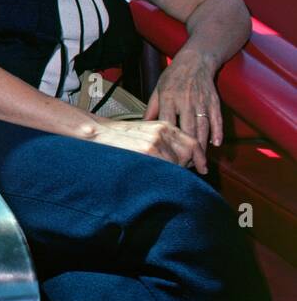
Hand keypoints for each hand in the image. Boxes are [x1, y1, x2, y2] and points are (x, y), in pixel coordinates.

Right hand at [87, 118, 206, 174]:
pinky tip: (151, 174)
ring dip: (171, 172)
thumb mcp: (146, 132)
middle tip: (174, 172)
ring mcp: (155, 142)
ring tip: (157, 173)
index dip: (200, 158)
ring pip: (176, 164)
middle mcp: (163, 132)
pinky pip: (164, 168)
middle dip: (184, 166)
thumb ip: (164, 141)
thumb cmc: (119, 135)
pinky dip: (162, 175)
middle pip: (188, 155)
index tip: (203, 168)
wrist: (97, 132)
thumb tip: (183, 159)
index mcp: (165, 125)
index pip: (192, 143)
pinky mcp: (147, 151)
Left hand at [145, 48, 222, 152]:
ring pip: (203, 128)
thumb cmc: (172, 77)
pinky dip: (217, 132)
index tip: (167, 158)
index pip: (167, 126)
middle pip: (188, 131)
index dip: (168, 143)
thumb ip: (151, 110)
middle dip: (188, 151)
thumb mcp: (157, 90)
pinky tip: (215, 144)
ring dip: (202, 147)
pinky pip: (217, 119)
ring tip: (200, 162)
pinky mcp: (214, 101)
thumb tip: (142, 128)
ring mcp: (201, 102)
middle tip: (188, 167)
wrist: (195, 61)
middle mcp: (185, 102)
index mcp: (168, 100)